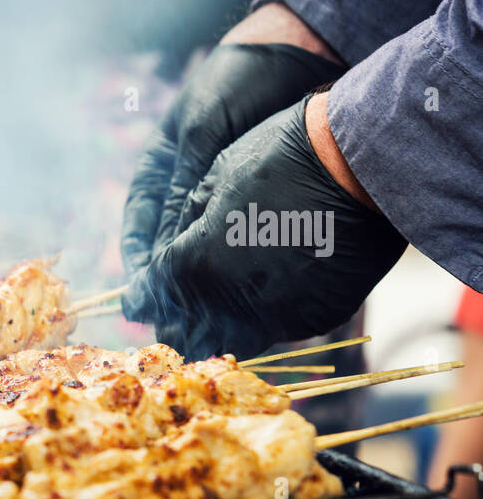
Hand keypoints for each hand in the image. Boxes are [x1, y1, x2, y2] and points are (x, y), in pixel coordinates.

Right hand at [121, 5, 344, 285]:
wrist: (295, 54)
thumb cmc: (235, 84)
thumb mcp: (202, 130)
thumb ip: (185, 183)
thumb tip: (169, 243)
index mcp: (160, 167)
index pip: (141, 221)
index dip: (138, 257)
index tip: (143, 287)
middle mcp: (187, 185)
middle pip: (171, 240)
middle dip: (171, 276)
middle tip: (174, 311)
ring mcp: (222, 192)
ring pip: (206, 242)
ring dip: (206, 274)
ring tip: (211, 304)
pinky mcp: (258, 198)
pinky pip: (244, 235)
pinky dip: (242, 260)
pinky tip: (249, 282)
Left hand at [123, 95, 406, 360]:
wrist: (362, 162)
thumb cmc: (278, 157)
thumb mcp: (212, 183)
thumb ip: (179, 231)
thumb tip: (156, 263)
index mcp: (195, 266)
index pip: (153, 296)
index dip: (141, 297)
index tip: (135, 298)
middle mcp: (231, 304)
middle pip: (185, 334)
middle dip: (174, 321)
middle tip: (171, 308)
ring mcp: (276, 316)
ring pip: (229, 341)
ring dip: (214, 326)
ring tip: (215, 302)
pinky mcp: (313, 319)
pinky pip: (273, 328)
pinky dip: (259, 316)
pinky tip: (263, 292)